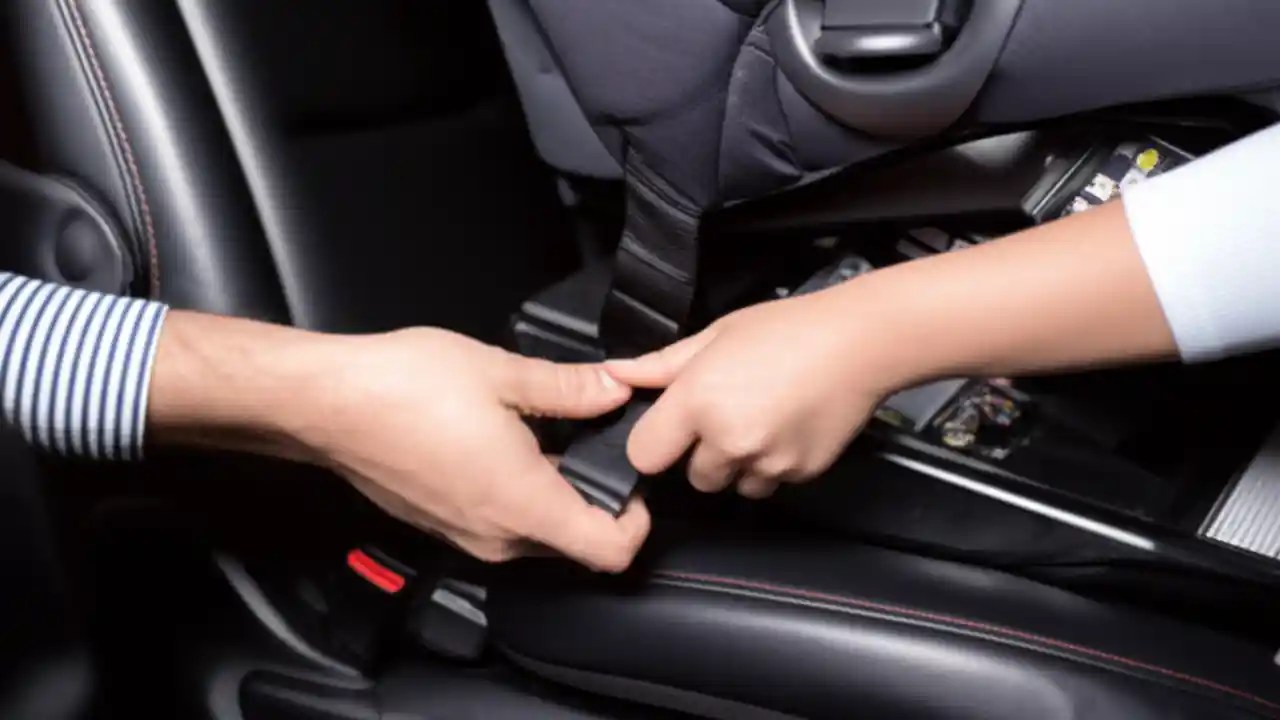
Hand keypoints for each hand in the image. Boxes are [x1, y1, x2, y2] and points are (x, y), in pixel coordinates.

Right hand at [304, 329, 650, 570]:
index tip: (634, 479)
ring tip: (556, 437)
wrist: (323, 403)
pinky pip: (500, 524)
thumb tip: (617, 389)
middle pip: (575, 544)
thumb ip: (570, 388)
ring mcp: (465, 536)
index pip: (610, 551)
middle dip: (599, 502)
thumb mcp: (502, 373)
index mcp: (523, 503)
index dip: (638, 522)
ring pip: (537, 534)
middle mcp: (497, 535)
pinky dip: (518, 495)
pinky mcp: (440, 525)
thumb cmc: (405, 386)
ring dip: (556, 496)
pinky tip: (508, 444)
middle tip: (601, 445)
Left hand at [607, 292, 890, 499]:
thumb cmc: (785, 329)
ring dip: (738, 465)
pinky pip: (769, 482)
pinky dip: (772, 465)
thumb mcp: (715, 335)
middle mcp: (728, 440)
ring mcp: (766, 463)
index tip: (672, 427)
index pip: (644, 455)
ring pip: (732, 485)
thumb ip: (661, 365)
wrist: (859, 344)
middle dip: (702, 454)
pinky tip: (787, 427)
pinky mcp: (798, 474)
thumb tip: (613, 374)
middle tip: (728, 414)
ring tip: (761, 421)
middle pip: (691, 477)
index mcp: (698, 402)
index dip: (655, 441)